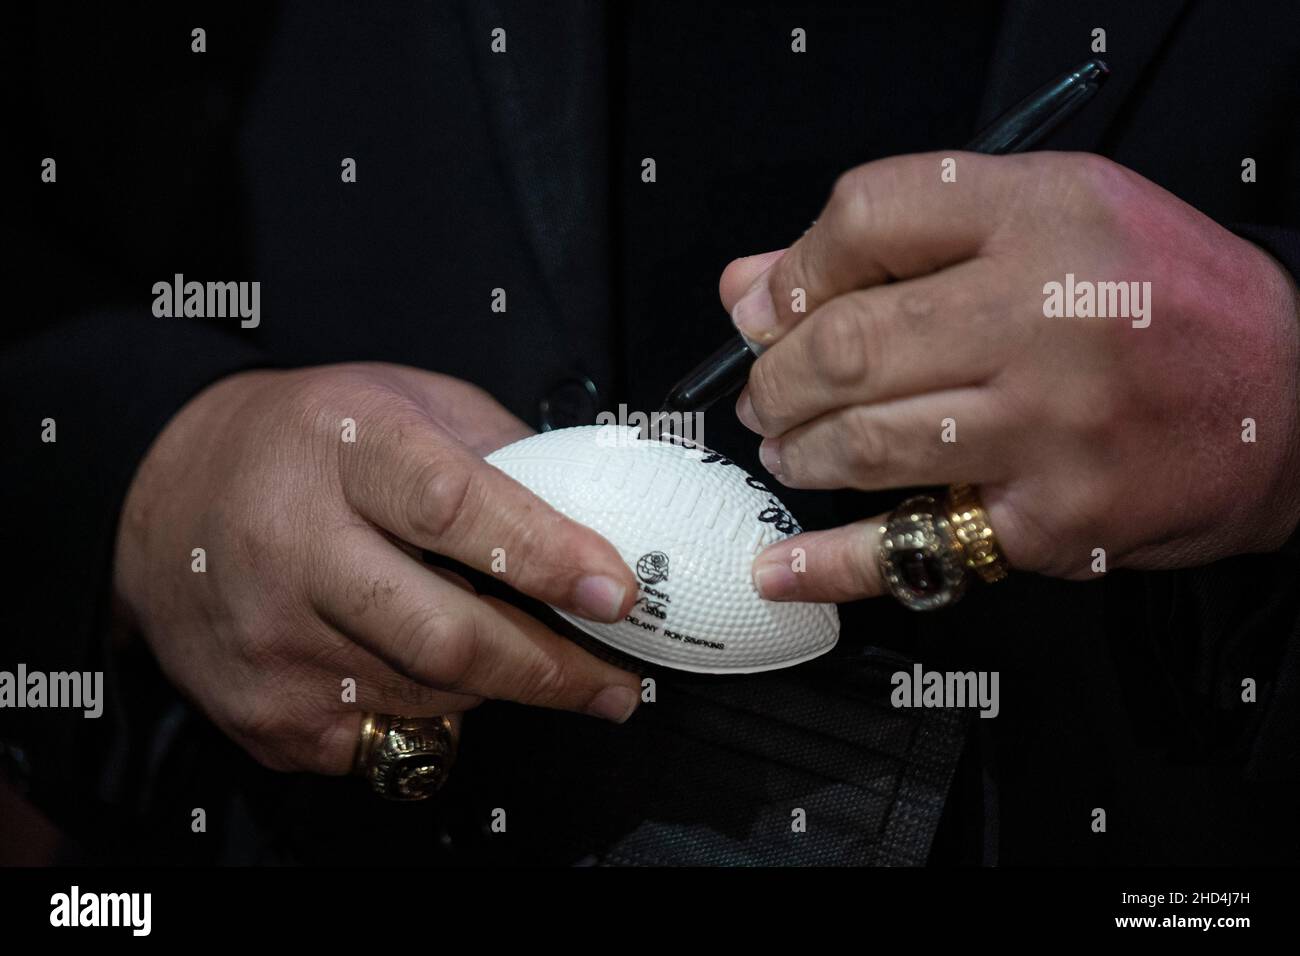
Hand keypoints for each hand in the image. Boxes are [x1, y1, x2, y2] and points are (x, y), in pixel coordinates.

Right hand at [113, 363, 641, 773]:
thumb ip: (501, 455)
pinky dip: (432, 715)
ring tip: (522, 659)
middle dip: (553, 670)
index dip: (546, 557)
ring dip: (497, 688)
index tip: (616, 591)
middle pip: (447, 637)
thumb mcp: (409, 403)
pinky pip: (385, 739)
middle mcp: (296, 548)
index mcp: (345, 451)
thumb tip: (598, 522)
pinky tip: (429, 673)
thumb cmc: (311, 440)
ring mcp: (271, 642)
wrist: (168, 492)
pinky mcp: (261, 712)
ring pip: (429, 697)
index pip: (455, 510)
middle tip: (616, 681)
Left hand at [720, 152, 1299, 601]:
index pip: (869, 217)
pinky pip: (915, 544)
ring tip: (793, 448)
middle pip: (847, 343)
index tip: (774, 305)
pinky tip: (782, 567)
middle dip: (777, 378)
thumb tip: (753, 287)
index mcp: (1045, 216)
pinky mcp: (1055, 518)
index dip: (798, 268)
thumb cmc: (1166, 300)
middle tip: (767, 393)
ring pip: (865, 443)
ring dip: (799, 452)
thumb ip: (907, 237)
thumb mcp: (1056, 215)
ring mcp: (1051, 426)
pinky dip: (832, 564)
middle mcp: (1047, 316)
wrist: (1299, 392)